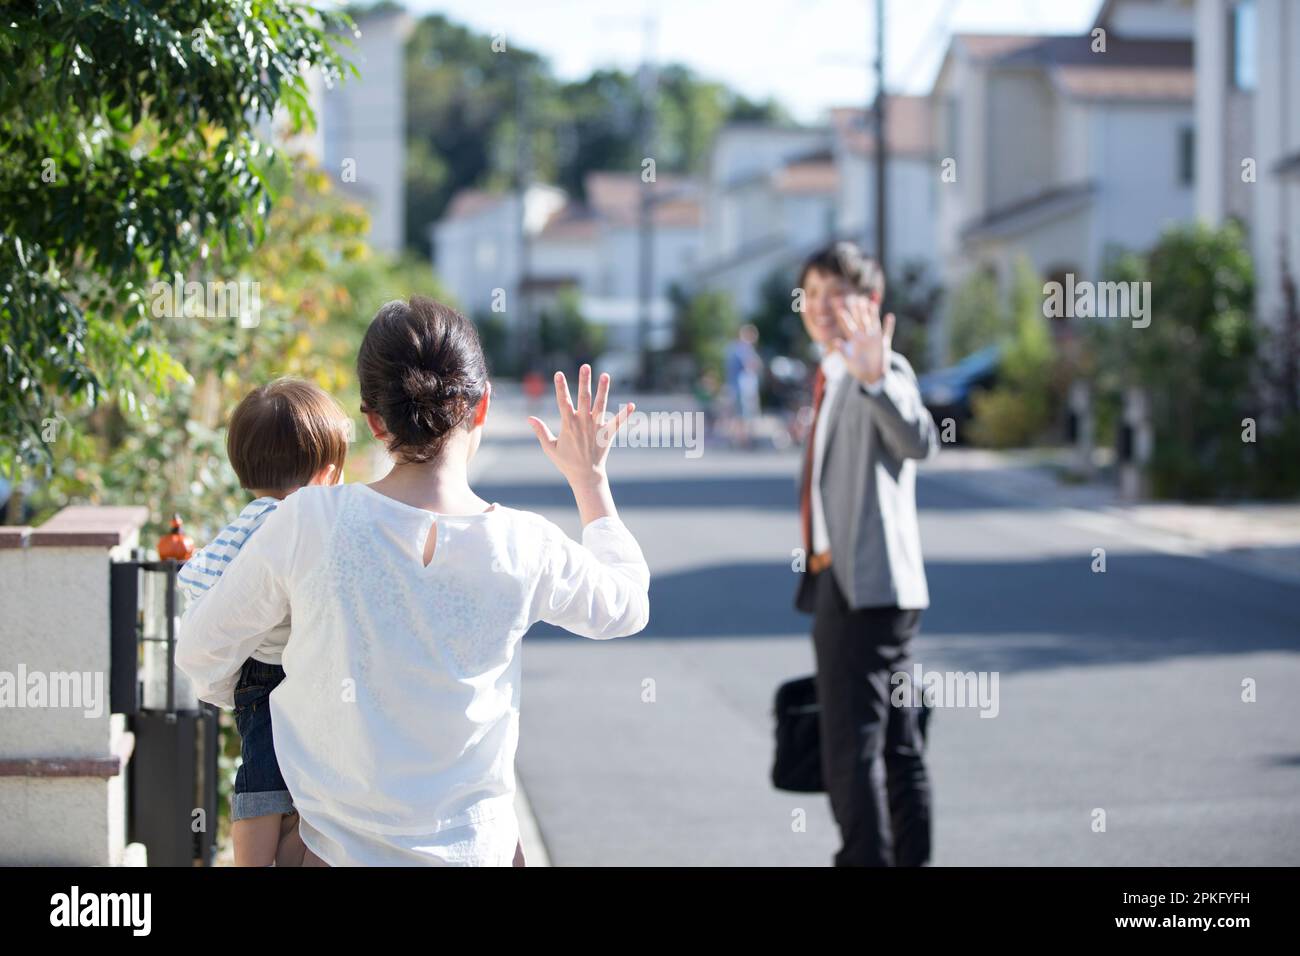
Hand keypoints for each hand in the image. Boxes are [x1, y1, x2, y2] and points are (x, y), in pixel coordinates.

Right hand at [528, 364, 634, 487]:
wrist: (585, 476)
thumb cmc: (566, 462)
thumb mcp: (550, 447)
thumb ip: (540, 431)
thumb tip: (529, 418)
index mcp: (568, 425)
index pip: (563, 401)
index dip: (560, 387)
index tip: (558, 373)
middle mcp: (583, 423)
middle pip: (584, 398)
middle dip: (584, 381)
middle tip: (585, 366)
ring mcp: (596, 428)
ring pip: (600, 405)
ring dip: (603, 390)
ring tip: (605, 375)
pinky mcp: (607, 434)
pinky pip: (617, 423)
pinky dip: (625, 415)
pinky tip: (632, 405)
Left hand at [832, 294, 894, 386]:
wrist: (871, 376)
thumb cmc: (857, 369)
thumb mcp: (848, 360)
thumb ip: (842, 350)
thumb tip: (835, 341)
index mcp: (854, 340)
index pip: (848, 326)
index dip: (844, 318)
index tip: (839, 310)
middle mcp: (864, 336)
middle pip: (861, 321)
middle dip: (859, 311)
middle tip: (857, 299)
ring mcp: (874, 339)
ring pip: (873, 323)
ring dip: (873, 314)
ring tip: (872, 303)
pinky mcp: (884, 344)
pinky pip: (887, 332)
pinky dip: (889, 325)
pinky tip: (890, 316)